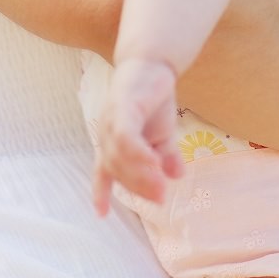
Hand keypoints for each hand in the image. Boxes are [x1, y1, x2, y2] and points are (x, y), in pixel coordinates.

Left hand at [92, 57, 183, 216]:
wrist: (154, 62)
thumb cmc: (153, 97)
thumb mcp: (163, 132)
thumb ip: (166, 155)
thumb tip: (178, 177)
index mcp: (112, 142)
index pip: (103, 171)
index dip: (100, 192)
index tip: (102, 215)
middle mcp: (106, 134)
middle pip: (116, 169)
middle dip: (138, 187)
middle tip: (161, 198)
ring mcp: (112, 121)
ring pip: (119, 157)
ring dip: (140, 175)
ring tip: (160, 187)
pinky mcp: (122, 108)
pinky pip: (126, 137)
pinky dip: (137, 154)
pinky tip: (153, 163)